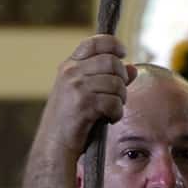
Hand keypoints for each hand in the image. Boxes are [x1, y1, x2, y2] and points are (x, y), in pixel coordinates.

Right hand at [35, 35, 137, 157]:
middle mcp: (70, 72)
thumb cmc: (70, 121)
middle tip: (118, 94)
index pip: (95, 42)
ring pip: (116, 83)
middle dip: (122, 78)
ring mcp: (76, 87)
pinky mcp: (84, 104)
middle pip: (112, 62)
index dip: (113, 44)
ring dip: (120, 99)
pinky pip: (114, 102)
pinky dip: (116, 113)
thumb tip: (133, 67)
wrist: (54, 145)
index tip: (123, 53)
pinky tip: (108, 119)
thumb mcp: (84, 93)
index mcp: (69, 66)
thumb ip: (106, 77)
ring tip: (112, 110)